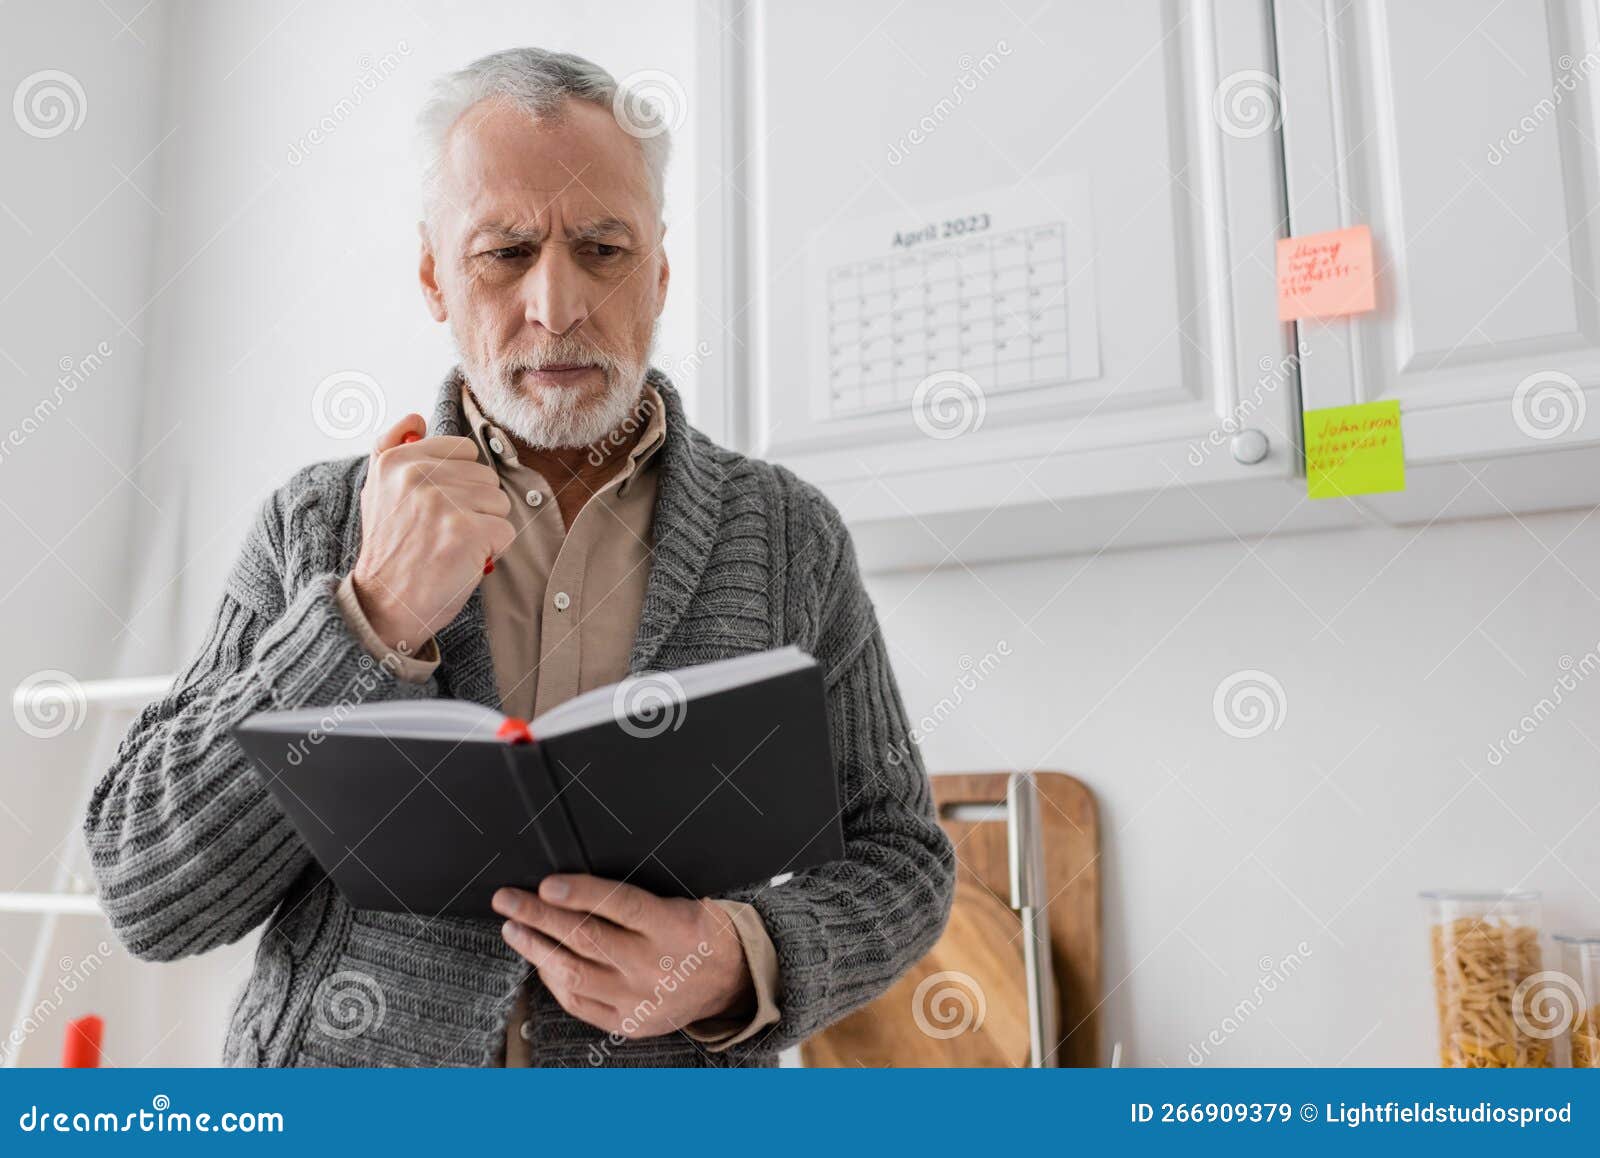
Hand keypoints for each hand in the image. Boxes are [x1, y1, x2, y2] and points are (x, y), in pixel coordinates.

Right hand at [349, 414, 513, 650]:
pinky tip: (463, 561)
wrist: (383, 605)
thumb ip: (392, 448)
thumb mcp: (376, 490)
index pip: (463, 450)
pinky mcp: (465, 531)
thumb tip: (417, 417)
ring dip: (485, 529)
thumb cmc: (390, 550)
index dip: (459, 484)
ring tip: (450, 547)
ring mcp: (442, 502)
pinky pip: (506, 531)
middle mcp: (416, 475)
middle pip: (486, 477)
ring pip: (500, 502)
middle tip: (441, 534)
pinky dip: (492, 551)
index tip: (433, 510)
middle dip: (474, 508)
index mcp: (395, 460)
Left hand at [493, 875, 753, 1038]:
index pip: (619, 905)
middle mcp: (652, 965)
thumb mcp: (682, 901)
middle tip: (507, 898)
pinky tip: (540, 960)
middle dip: (538, 916)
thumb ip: (633, 898)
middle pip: (585, 938)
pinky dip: (554, 980)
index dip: (581, 893)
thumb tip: (572, 886)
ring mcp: (638, 999)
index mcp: (672, 927)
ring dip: (536, 948)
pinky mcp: (628, 1023)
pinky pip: (579, 1002)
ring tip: (513, 927)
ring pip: (574, 973)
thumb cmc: (700, 932)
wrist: (731, 982)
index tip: (546, 884)